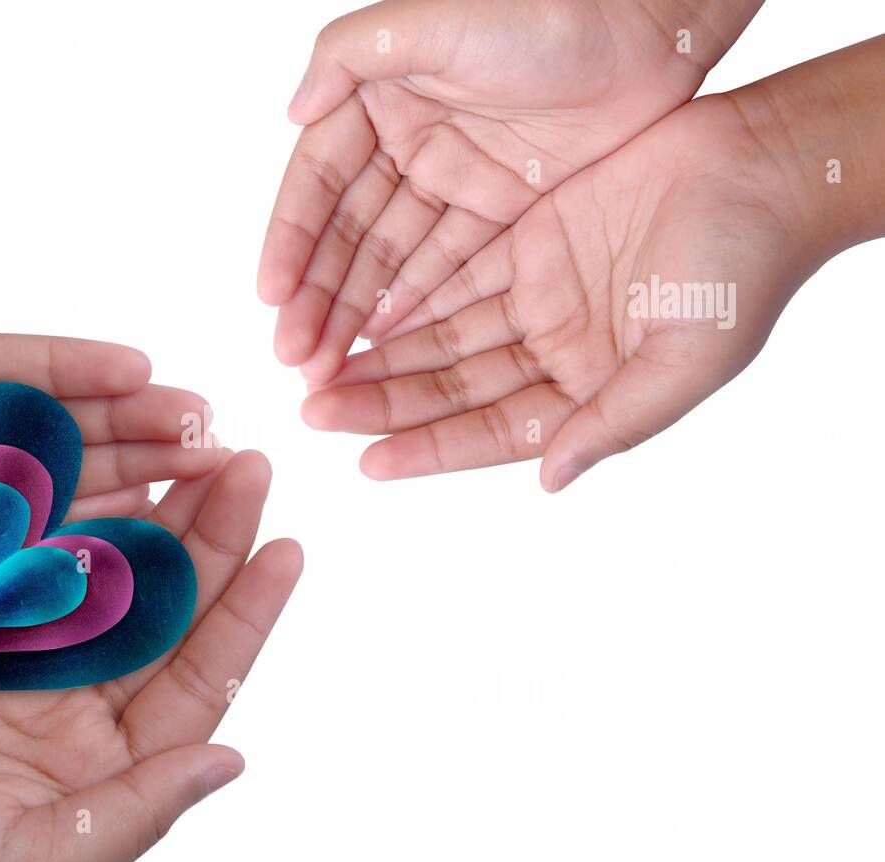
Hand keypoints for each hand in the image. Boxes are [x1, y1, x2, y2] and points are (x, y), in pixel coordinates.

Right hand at [258, 0, 762, 382]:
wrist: (645, 22)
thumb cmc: (543, 7)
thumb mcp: (433, 21)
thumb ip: (351, 56)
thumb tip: (291, 111)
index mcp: (381, 99)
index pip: (320, 183)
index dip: (292, 240)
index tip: (271, 296)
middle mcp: (409, 143)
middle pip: (351, 235)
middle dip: (320, 296)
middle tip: (295, 354)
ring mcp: (457, 178)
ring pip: (396, 260)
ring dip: (359, 312)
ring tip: (329, 365)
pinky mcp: (503, 206)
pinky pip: (451, 265)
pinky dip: (417, 304)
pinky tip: (386, 343)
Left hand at [300, 90, 808, 487]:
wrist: (762, 166)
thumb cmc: (742, 269)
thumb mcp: (684, 363)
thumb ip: (613, 422)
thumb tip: (551, 478)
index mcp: (590, 391)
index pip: (492, 432)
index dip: (430, 448)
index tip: (369, 461)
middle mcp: (555, 350)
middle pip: (452, 385)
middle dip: (385, 399)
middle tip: (316, 408)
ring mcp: (539, 295)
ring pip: (444, 333)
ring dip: (385, 352)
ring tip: (319, 366)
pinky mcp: (529, 240)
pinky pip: (455, 273)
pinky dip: (410, 293)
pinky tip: (361, 311)